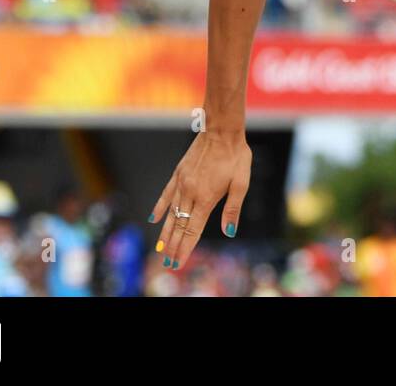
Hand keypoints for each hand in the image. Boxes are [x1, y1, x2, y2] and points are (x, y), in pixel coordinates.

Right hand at [149, 129, 251, 270]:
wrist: (222, 130)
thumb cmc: (236, 156)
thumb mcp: (241, 183)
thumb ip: (233, 209)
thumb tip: (228, 232)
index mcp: (206, 198)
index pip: (193, 230)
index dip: (186, 248)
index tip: (179, 262)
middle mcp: (190, 193)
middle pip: (179, 225)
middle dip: (173, 246)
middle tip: (168, 264)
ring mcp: (182, 183)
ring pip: (170, 213)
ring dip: (165, 233)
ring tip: (160, 248)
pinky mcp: (178, 173)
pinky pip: (166, 194)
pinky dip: (159, 208)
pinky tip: (154, 218)